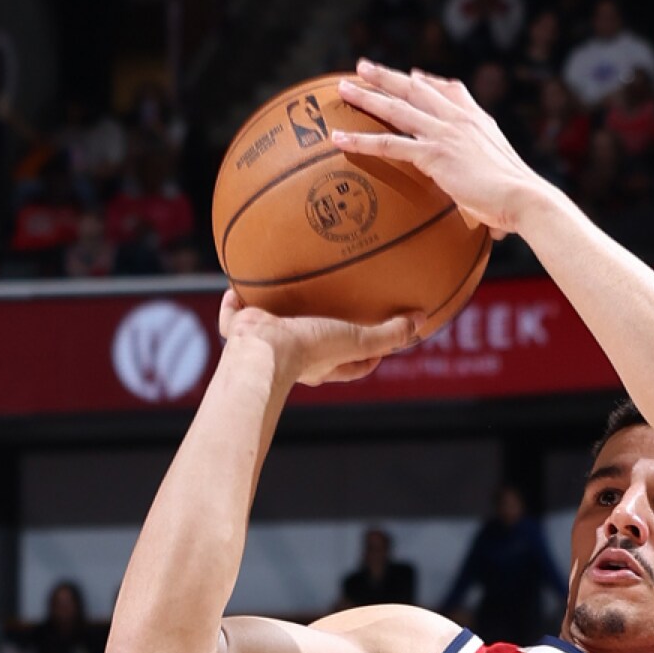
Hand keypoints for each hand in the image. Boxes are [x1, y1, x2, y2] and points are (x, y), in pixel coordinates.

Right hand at [216, 289, 419, 390]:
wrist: (264, 350)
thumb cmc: (309, 349)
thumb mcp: (355, 339)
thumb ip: (388, 333)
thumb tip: (420, 321)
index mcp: (323, 364)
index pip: (353, 367)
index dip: (369, 359)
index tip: (380, 348)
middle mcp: (296, 358)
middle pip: (314, 350)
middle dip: (323, 335)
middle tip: (333, 317)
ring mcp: (267, 344)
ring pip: (274, 330)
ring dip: (278, 316)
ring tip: (284, 292)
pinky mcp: (241, 331)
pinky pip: (234, 316)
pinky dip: (232, 304)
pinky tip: (235, 285)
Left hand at [333, 61, 551, 236]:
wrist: (523, 196)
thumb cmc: (515, 200)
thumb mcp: (502, 179)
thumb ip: (488, 184)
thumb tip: (495, 222)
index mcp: (477, 119)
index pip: (449, 90)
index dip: (428, 82)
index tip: (412, 75)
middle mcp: (459, 118)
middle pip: (415, 88)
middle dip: (387, 76)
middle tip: (362, 66)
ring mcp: (445, 132)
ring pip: (397, 107)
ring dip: (367, 95)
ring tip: (342, 88)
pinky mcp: (434, 153)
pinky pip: (389, 143)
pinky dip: (361, 139)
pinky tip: (339, 137)